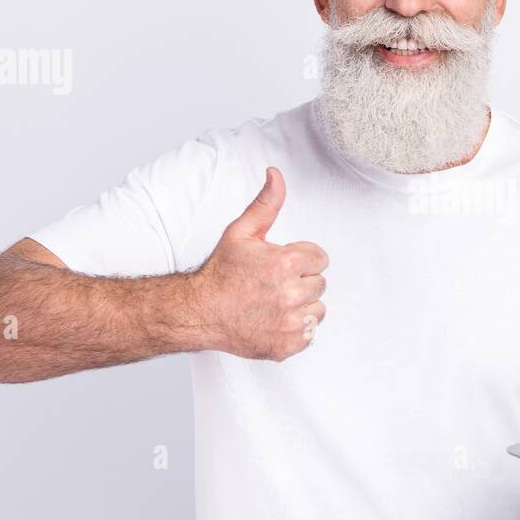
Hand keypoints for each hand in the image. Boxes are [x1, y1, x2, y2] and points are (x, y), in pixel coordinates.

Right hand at [191, 166, 327, 360]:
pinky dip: (296, 328)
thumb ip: (266, 203)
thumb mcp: (241, 232)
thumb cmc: (220, 273)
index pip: (320, 258)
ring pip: (317, 310)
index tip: (281, 264)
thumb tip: (276, 175)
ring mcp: (289, 322)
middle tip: (273, 284)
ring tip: (274, 302)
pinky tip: (274, 320)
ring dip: (302, 306)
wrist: (199, 312)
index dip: (301, 259)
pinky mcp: (286, 344)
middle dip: (301, 281)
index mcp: (285, 264)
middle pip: (320, 284)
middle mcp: (290, 295)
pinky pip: (309, 333)